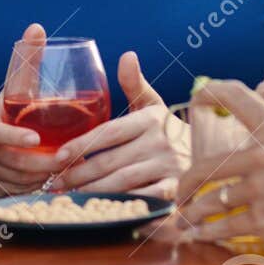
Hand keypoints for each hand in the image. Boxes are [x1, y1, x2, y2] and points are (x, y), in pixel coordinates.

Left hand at [50, 52, 187, 198]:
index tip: (58, 156)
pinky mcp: (177, 188)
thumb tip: (127, 55)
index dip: (81, 145)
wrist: (208, 152)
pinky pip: (145, 199)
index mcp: (149, 119)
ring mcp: (170, 166)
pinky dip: (123, 204)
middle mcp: (160, 141)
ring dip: (94, 192)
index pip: (108, 132)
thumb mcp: (153, 104)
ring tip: (71, 196)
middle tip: (56, 183)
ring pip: (123, 182)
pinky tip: (104, 209)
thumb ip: (135, 83)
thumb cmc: (166, 128)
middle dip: (80, 174)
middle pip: (110, 161)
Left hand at [177, 81, 263, 253]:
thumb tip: (245, 158)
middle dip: (184, 185)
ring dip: (190, 216)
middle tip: (180, 195)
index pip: (238, 98)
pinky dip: (206, 234)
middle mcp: (263, 156)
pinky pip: (224, 228)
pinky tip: (199, 236)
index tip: (197, 98)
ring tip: (183, 222)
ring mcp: (262, 189)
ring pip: (209, 203)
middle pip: (203, 167)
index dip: (212, 92)